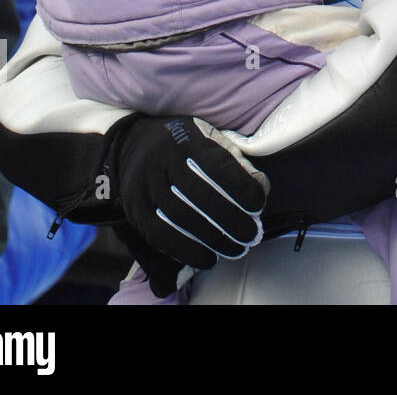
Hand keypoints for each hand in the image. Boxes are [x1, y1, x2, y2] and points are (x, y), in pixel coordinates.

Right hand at [109, 115, 268, 271]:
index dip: (241, 188)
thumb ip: (236, 163)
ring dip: (212, 239)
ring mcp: (145, 186)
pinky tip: (208, 258)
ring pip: (179, 218)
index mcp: (187, 140)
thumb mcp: (212, 139)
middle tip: (252, 235)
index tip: (259, 205)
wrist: (136, 144)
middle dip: (231, 220)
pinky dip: (187, 250)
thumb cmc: (187, 146)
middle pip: (199, 195)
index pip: (217, 166)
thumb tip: (261, 189)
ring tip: (236, 249)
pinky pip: (159, 235)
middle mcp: (163, 161)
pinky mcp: (135, 209)